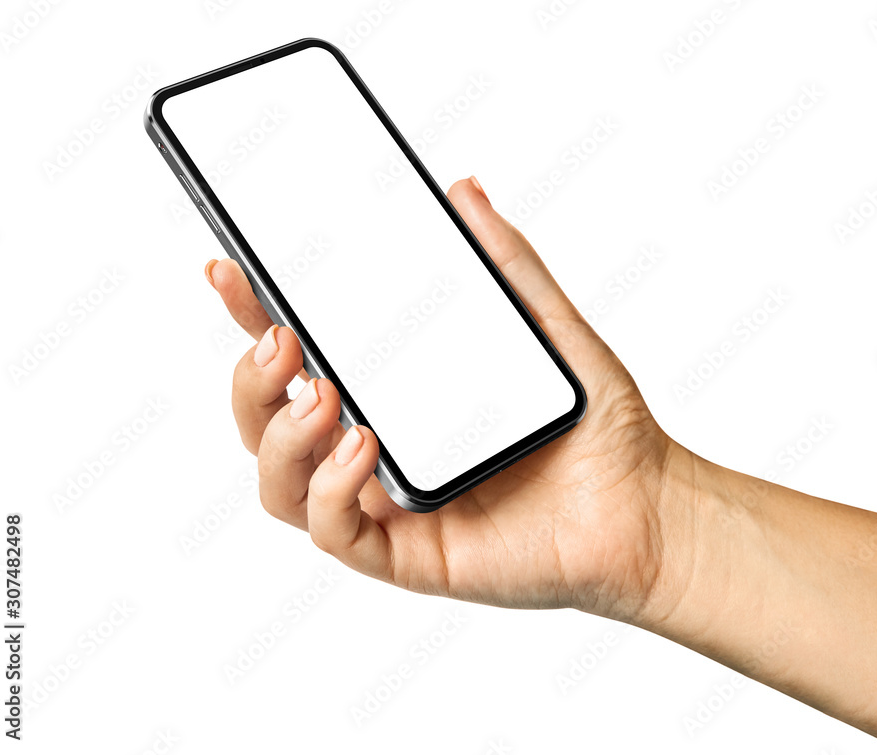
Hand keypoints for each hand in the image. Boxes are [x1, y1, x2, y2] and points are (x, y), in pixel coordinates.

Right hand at [207, 176, 682, 622]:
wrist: (646, 507)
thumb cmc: (596, 426)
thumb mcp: (548, 327)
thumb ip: (504, 261)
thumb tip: (464, 192)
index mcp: (395, 391)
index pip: (302, 353)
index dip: (251, 314)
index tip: (229, 271)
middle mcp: (375, 444)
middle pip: (267, 419)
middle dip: (250, 377)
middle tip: (282, 340)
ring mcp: (384, 499)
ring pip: (278, 481)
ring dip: (278, 433)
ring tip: (324, 395)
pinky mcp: (404, 551)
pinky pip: (331, 531)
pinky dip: (327, 488)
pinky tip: (363, 448)